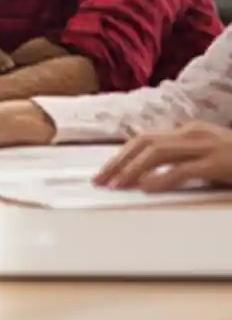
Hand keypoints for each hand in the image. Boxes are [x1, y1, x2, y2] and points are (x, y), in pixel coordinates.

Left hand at [95, 122, 231, 191]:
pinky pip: (183, 169)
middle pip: (145, 143)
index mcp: (190, 132)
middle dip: (119, 161)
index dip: (122, 155)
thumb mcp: (207, 158)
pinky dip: (161, 178)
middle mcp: (195, 134)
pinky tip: (147, 188)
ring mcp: (207, 146)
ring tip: (118, 185)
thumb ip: (182, 161)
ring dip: (133, 170)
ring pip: (158, 153)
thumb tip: (148, 176)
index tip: (105, 172)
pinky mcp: (219, 163)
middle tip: (101, 180)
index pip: (146, 139)